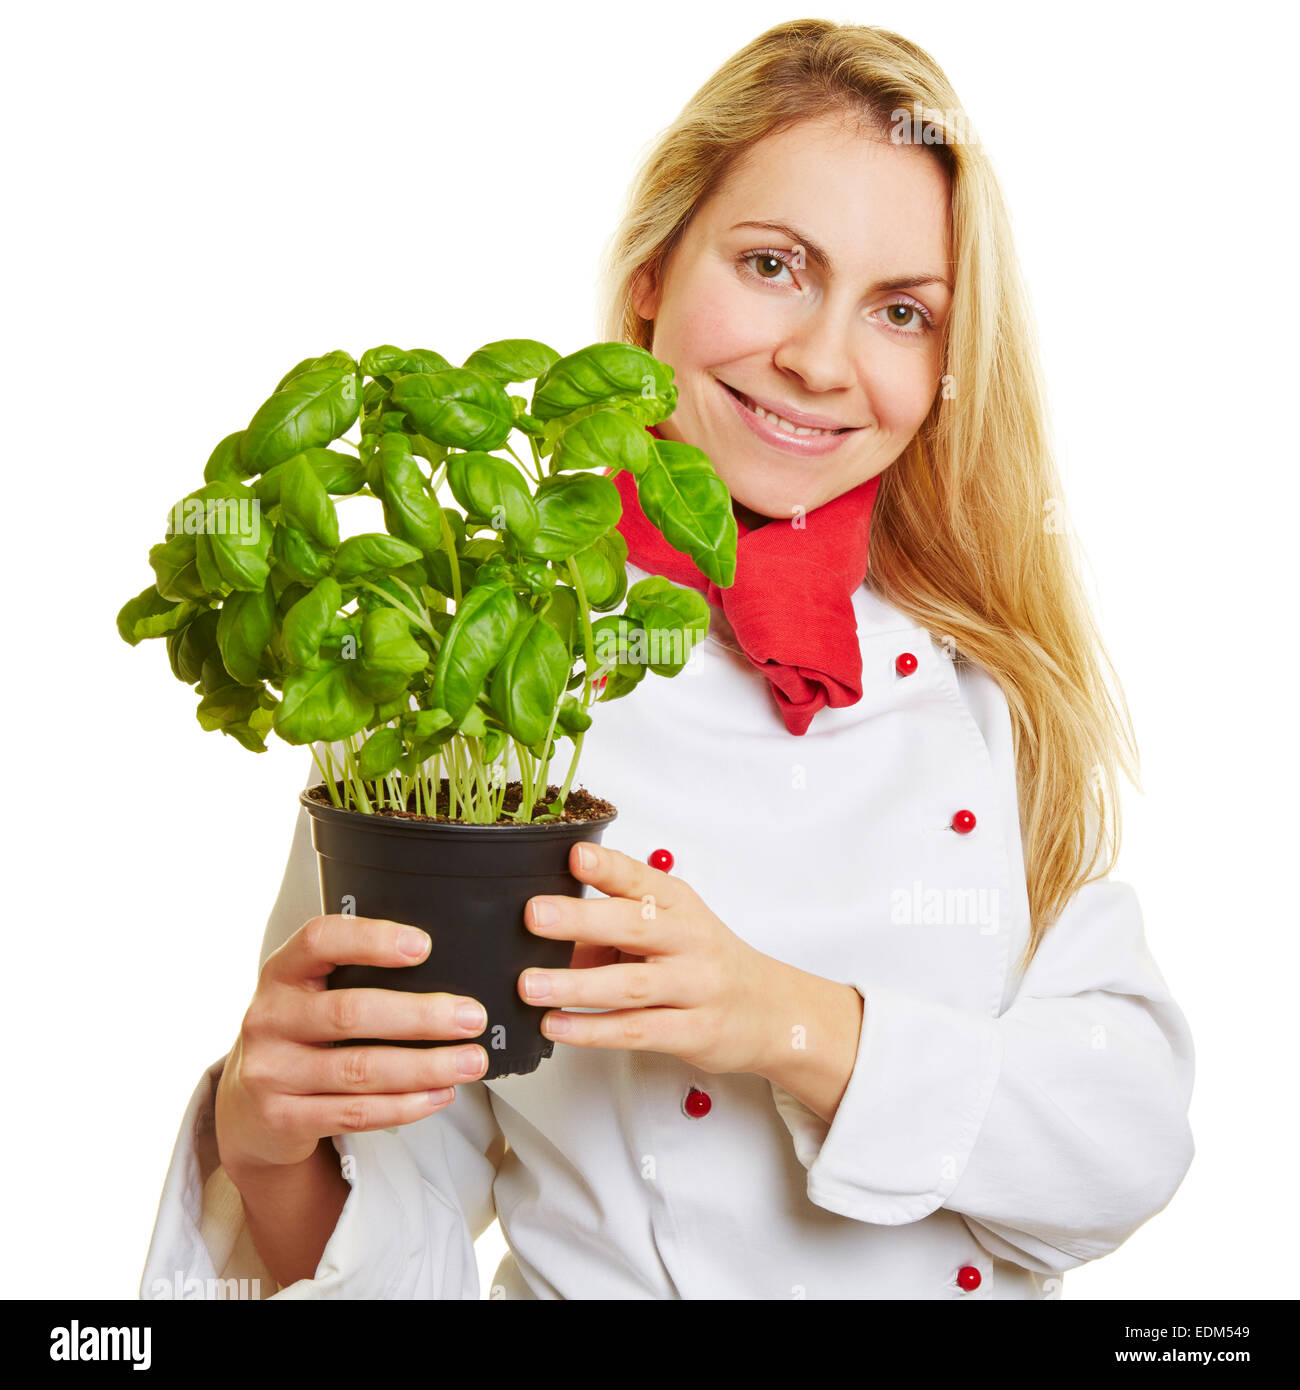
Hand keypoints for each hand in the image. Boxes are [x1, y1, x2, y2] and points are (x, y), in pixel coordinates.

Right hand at [215, 914, 491, 1174]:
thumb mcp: (311, 992)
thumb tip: (446, 970)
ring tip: (470, 1061)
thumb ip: (356, 975)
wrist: (246, 1106)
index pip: (320, 941)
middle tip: (471, 1017)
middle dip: (421, 1015)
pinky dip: (406, 1104)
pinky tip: (439, 1093)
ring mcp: (270, 1072)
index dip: (372, 939)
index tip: (424, 945)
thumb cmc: (299, 1033)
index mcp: (282, 972)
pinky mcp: (282, 1118)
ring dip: (425, 1066)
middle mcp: (269, 1017)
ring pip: (361, 1069)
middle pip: (351, 1012)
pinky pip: (355, 1112)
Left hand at [519, 842, 775, 1076]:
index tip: (575, 856)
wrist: (770, 1010)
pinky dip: (592, 1030)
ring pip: (631, 985)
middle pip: (634, 925)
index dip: (608, 867)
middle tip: (534, 916)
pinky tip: (557, 1025)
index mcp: (679, 904)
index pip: (642, 879)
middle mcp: (689, 940)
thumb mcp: (670, 928)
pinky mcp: (693, 1032)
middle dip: (581, 919)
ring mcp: (694, 987)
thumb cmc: (705, 961)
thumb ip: (613, 928)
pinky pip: (636, 1030)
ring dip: (576, 985)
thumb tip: (547, 938)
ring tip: (530, 985)